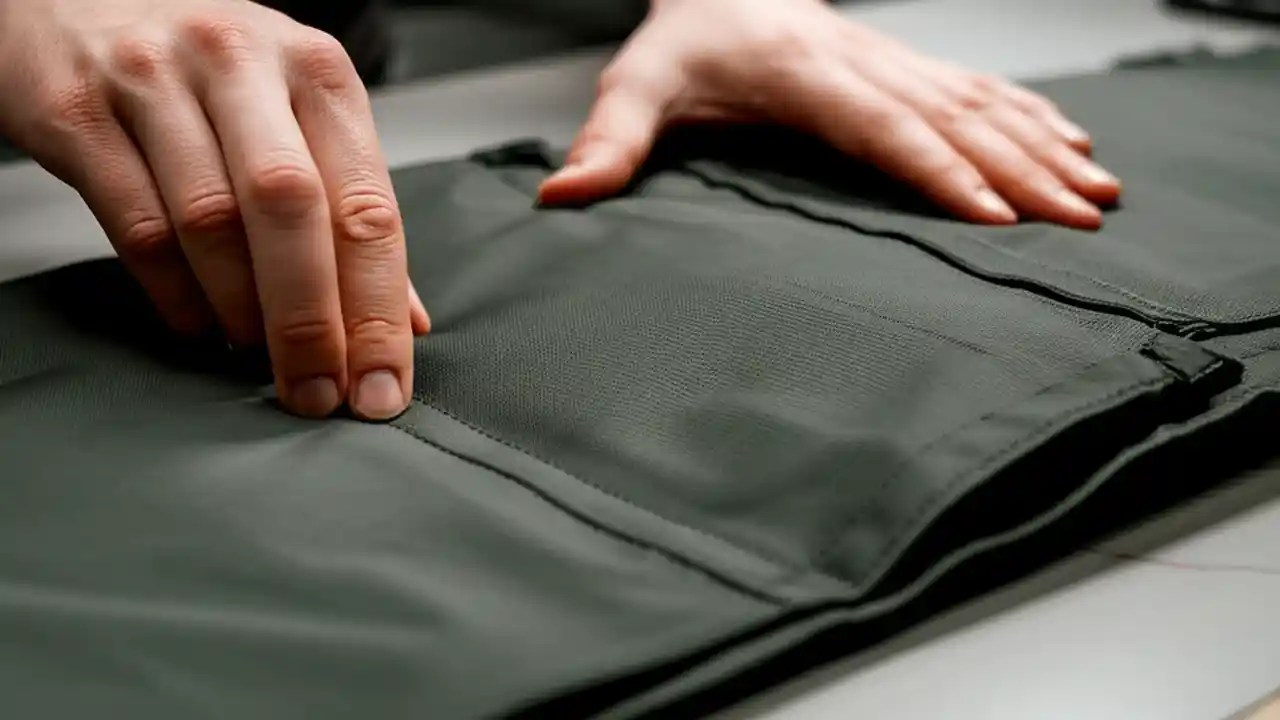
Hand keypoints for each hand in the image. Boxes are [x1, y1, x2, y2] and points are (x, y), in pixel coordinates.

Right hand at [0, 0, 429, 419]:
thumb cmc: (208, 68)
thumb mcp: (296, 112)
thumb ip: (351, 206)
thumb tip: (406, 319)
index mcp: (317, 71)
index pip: (366, 204)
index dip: (377, 308)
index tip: (381, 383)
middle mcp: (242, 63)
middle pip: (291, 209)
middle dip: (311, 321)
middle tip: (317, 393)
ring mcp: (154, 80)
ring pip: (210, 221)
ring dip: (241, 309)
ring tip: (255, 351)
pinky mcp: (79, 111)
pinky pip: (137, 225)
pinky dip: (175, 294)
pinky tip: (198, 323)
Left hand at [541, 0, 1119, 229]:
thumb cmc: (686, 38)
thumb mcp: (639, 83)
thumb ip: (610, 142)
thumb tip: (562, 194)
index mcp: (809, 73)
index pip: (886, 129)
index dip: (941, 173)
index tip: (996, 218)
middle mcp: (866, 64)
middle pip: (955, 120)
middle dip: (1023, 174)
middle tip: (1080, 222)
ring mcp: (895, 60)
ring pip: (983, 104)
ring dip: (1044, 148)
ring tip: (1101, 190)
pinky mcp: (906, 64)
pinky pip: (981, 88)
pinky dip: (1032, 116)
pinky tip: (1073, 142)